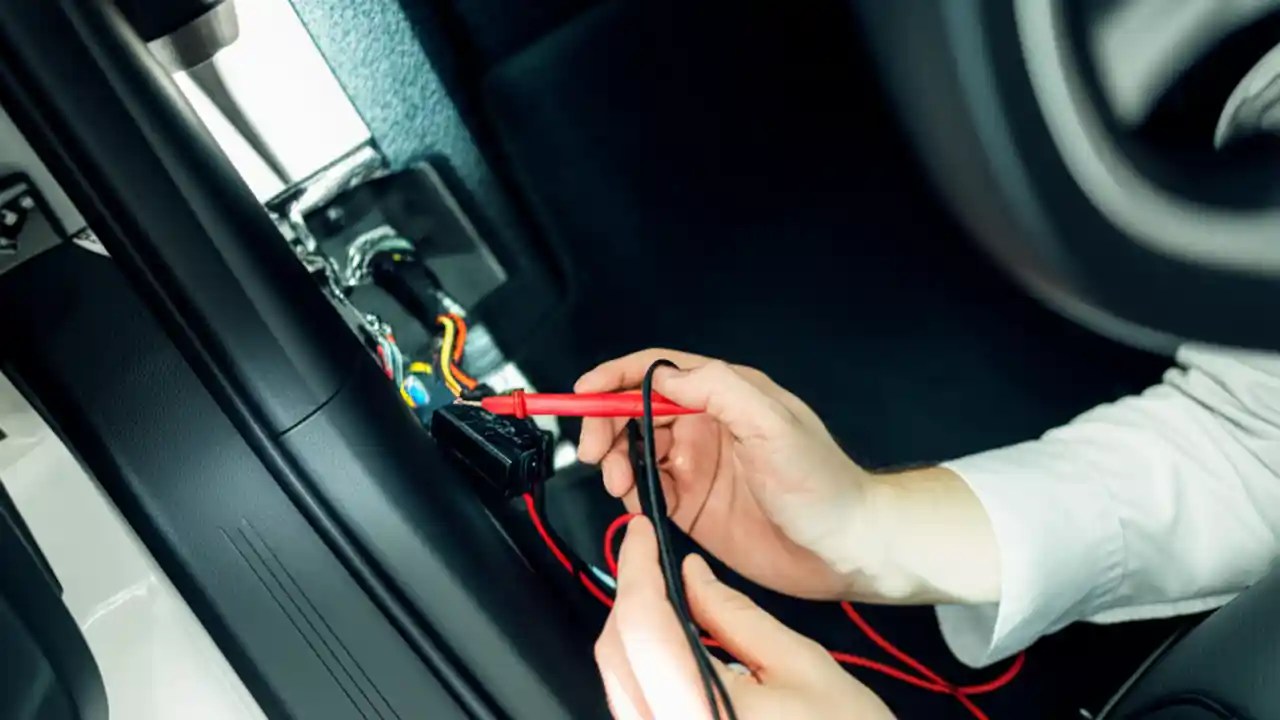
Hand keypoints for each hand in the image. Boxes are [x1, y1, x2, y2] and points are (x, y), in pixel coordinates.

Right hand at [577, 349, 870, 599]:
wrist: (845, 549)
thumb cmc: (824, 484)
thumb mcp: (773, 424)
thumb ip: (717, 390)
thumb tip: (662, 376)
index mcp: (726, 395)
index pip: (658, 372)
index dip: (616, 377)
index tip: (585, 392)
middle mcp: (707, 426)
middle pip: (636, 411)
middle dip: (606, 424)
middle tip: (594, 450)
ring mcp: (698, 466)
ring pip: (633, 451)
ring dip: (613, 461)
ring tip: (614, 481)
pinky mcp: (693, 506)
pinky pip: (645, 490)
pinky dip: (629, 493)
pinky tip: (633, 501)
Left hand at [595, 517, 894, 718]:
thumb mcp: (803, 665)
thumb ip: (735, 615)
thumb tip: (688, 574)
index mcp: (699, 714)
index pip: (640, 626)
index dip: (636, 568)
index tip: (640, 533)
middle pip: (615, 653)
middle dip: (630, 596)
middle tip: (653, 558)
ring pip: (616, 681)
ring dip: (632, 631)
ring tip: (663, 595)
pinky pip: (634, 705)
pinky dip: (641, 665)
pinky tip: (671, 643)